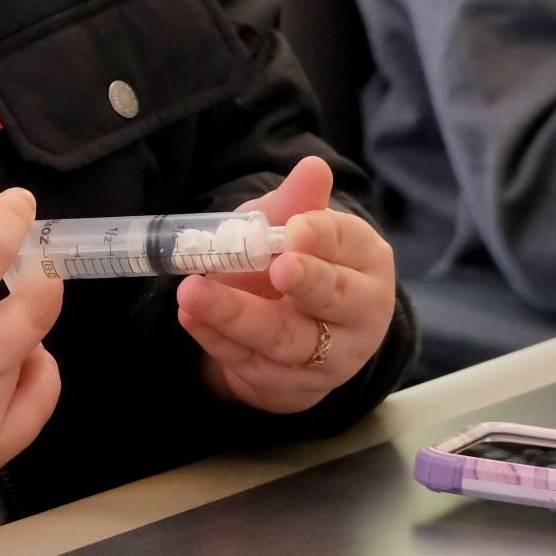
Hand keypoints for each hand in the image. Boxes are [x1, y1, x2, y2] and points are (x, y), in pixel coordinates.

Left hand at [177, 155, 396, 413]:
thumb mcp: (291, 228)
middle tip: (276, 267)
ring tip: (192, 293)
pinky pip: (252, 366)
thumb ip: (297, 203)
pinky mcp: (292, 389)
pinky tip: (189, 316)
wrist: (286, 331)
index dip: (323, 238)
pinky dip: (216, 339)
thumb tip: (313, 166)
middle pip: (336, 300)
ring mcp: (329, 358)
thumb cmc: (295, 264)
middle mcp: (360, 314)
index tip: (294, 230)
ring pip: (287, 341)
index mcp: (366, 262)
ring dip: (237, 316)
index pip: (350, 246)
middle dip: (307, 282)